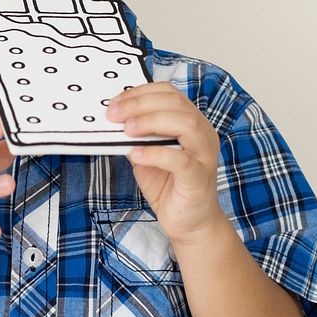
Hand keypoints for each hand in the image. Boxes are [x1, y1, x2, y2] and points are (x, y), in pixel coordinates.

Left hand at [106, 82, 222, 246]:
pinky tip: (136, 155)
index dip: (140, 93)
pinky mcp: (200, 177)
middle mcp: (202, 133)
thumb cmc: (169, 186)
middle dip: (140, 104)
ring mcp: (204, 154)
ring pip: (185, 124)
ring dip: (151, 122)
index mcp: (191, 122)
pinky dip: (156, 154)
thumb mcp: (145, 155)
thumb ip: (135, 136)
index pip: (169, 93)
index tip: (114, 102)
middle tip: (113, 114)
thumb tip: (112, 119)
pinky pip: (181, 160)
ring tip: (126, 130)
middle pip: (176, 104)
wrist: (189, 223)